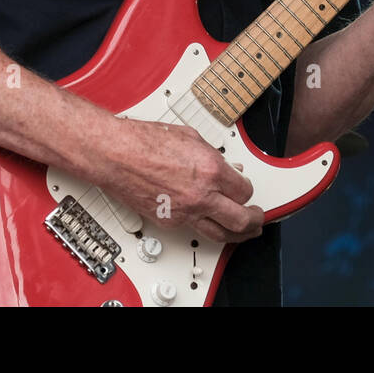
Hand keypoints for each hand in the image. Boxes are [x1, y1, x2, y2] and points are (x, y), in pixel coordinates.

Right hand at [95, 115, 264, 243]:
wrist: (115, 154)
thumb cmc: (144, 141)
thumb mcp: (190, 137)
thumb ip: (212, 156)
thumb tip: (225, 167)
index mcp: (210, 170)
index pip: (244, 191)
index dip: (247, 191)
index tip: (245, 189)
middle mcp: (200, 195)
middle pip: (240, 219)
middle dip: (254, 221)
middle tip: (258, 219)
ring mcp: (183, 212)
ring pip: (219, 234)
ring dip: (236, 235)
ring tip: (243, 232)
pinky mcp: (167, 221)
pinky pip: (193, 228)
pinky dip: (203, 226)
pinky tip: (207, 222)